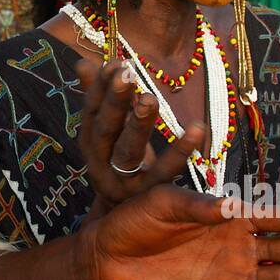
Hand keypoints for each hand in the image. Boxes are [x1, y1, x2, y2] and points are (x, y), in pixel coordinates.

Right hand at [73, 61, 208, 212]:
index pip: (92, 111)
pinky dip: (181, 150)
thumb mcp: (105, 130)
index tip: (116, 63)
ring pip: (128, 152)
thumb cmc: (116, 159)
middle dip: (116, 101)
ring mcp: (124, 181)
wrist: (121, 217)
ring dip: (139, 124)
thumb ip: (97, 96)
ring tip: (150, 99)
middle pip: (105, 130)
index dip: (101, 87)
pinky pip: (165, 171)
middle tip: (128, 74)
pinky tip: (197, 127)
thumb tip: (82, 62)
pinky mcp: (150, 195)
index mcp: (90, 142)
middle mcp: (101, 162)